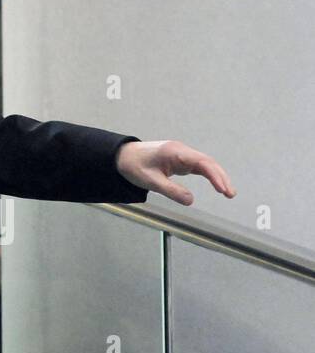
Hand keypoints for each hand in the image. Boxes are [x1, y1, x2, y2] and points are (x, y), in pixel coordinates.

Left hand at [116, 140, 235, 205]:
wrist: (122, 156)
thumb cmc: (134, 166)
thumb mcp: (150, 181)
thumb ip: (171, 190)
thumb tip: (191, 201)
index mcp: (175, 152)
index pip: (201, 162)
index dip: (215, 175)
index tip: (223, 189)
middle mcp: (181, 151)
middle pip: (207, 162)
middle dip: (221, 177)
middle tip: (230, 194)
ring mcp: (181, 154)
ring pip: (205, 164)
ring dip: (217, 177)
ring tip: (228, 193)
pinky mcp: (180, 160)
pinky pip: (199, 167)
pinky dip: (209, 175)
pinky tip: (217, 185)